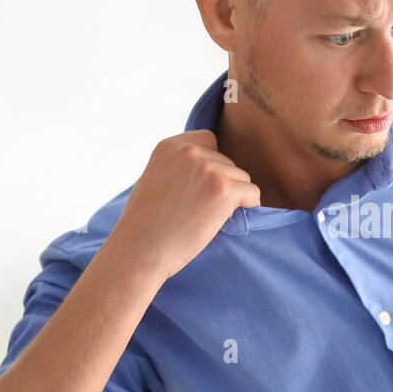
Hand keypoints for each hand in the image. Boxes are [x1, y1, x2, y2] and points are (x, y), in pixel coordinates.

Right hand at [107, 130, 260, 283]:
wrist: (140, 250)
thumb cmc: (144, 225)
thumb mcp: (153, 179)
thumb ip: (177, 166)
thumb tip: (208, 168)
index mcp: (169, 146)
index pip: (209, 140)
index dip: (211, 165)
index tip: (200, 187)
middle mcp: (189, 151)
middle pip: (227, 161)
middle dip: (220, 185)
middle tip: (198, 210)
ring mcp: (208, 168)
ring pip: (241, 178)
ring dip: (232, 198)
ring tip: (205, 217)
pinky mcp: (223, 189)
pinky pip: (253, 193)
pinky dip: (247, 208)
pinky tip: (225, 221)